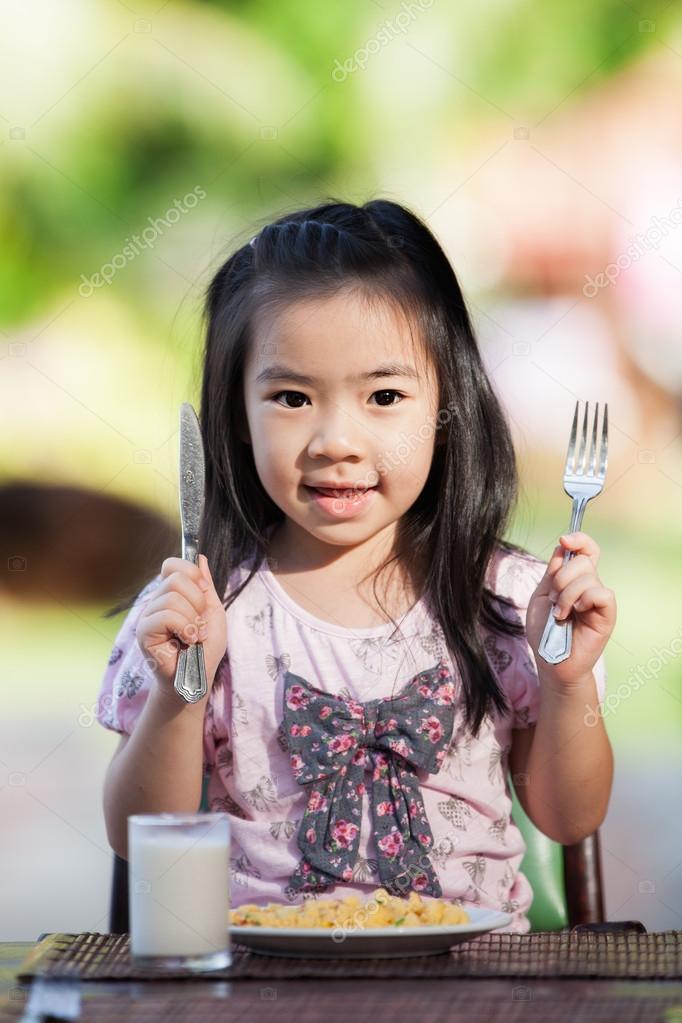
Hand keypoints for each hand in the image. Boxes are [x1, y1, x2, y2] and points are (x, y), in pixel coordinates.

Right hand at [136, 554, 227, 698]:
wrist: (198, 679)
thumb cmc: (205, 649)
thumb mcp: (213, 612)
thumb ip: (205, 585)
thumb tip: (201, 557)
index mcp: (170, 595)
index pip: (171, 565)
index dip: (190, 573)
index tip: (204, 592)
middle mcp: (156, 602)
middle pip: (176, 579)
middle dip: (198, 602)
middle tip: (199, 624)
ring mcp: (147, 617)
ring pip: (172, 598)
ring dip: (193, 620)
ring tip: (194, 636)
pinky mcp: (144, 632)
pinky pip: (166, 616)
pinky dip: (185, 628)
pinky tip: (187, 641)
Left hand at [525, 531, 615, 688]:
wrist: (550, 660)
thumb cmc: (545, 631)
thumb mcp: (542, 595)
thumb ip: (553, 572)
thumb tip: (563, 546)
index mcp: (574, 578)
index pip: (585, 549)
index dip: (579, 539)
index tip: (565, 540)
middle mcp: (590, 585)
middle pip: (582, 560)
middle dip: (561, 578)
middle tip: (554, 601)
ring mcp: (599, 600)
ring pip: (587, 576)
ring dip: (566, 595)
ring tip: (561, 614)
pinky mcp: (607, 614)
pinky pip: (601, 594)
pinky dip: (583, 600)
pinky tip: (574, 614)